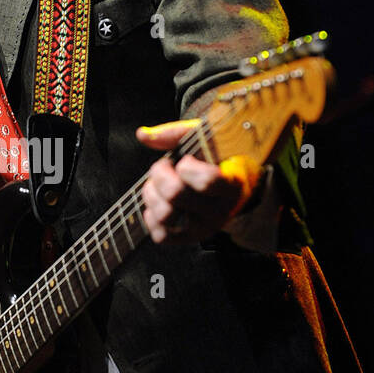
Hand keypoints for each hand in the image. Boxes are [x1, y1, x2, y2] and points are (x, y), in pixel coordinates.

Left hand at [135, 120, 260, 245]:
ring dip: (152, 193)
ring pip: (164, 214)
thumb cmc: (216, 158)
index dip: (186, 167)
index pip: (206, 181)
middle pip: (175, 194)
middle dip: (160, 173)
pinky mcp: (189, 239)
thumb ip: (175, 133)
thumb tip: (142, 135)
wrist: (230, 189)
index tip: (186, 161)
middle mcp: (220, 211)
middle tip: (164, 166)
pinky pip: (161, 236)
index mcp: (231, 185)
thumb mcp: (205, 139)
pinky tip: (158, 201)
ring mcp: (204, 228)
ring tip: (158, 184)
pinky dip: (152, 217)